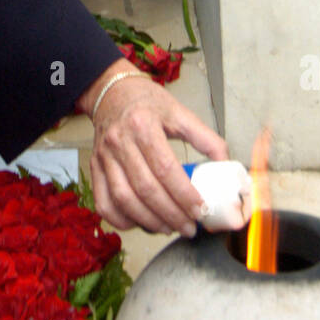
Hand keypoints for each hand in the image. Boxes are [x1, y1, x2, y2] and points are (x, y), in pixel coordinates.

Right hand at [76, 57, 228, 236]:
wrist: (111, 93)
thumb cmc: (146, 102)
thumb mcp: (179, 112)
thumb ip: (205, 138)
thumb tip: (225, 164)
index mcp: (143, 125)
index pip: (165, 168)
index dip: (185, 195)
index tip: (201, 210)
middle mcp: (120, 142)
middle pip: (146, 188)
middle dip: (171, 214)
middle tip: (189, 226)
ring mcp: (104, 157)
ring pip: (124, 199)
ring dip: (149, 221)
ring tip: (169, 227)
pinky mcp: (94, 168)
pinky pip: (103, 202)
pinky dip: (121, 219)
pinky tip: (140, 222)